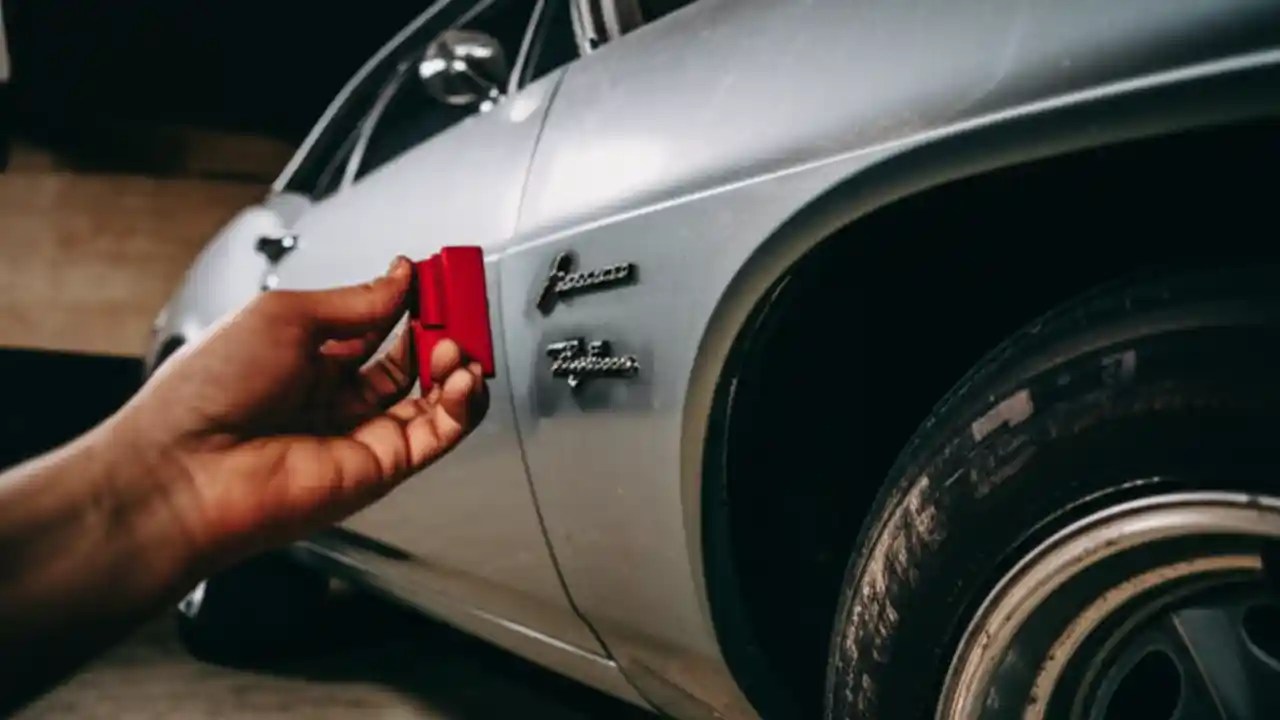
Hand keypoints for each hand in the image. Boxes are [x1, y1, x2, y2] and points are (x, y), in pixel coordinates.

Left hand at [113, 257, 487, 571]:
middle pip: (410, 359)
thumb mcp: (286, 316)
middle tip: (461, 305)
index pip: (378, 323)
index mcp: (306, 356)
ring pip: (432, 399)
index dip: (412, 299)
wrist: (184, 468)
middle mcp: (335, 396)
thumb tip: (401, 278)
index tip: (437, 276)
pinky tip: (463, 378)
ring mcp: (359, 433)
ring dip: (456, 366)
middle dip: (442, 329)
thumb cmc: (207, 391)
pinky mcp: (380, 468)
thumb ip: (356, 302)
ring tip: (457, 343)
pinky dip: (461, 407)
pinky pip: (436, 436)